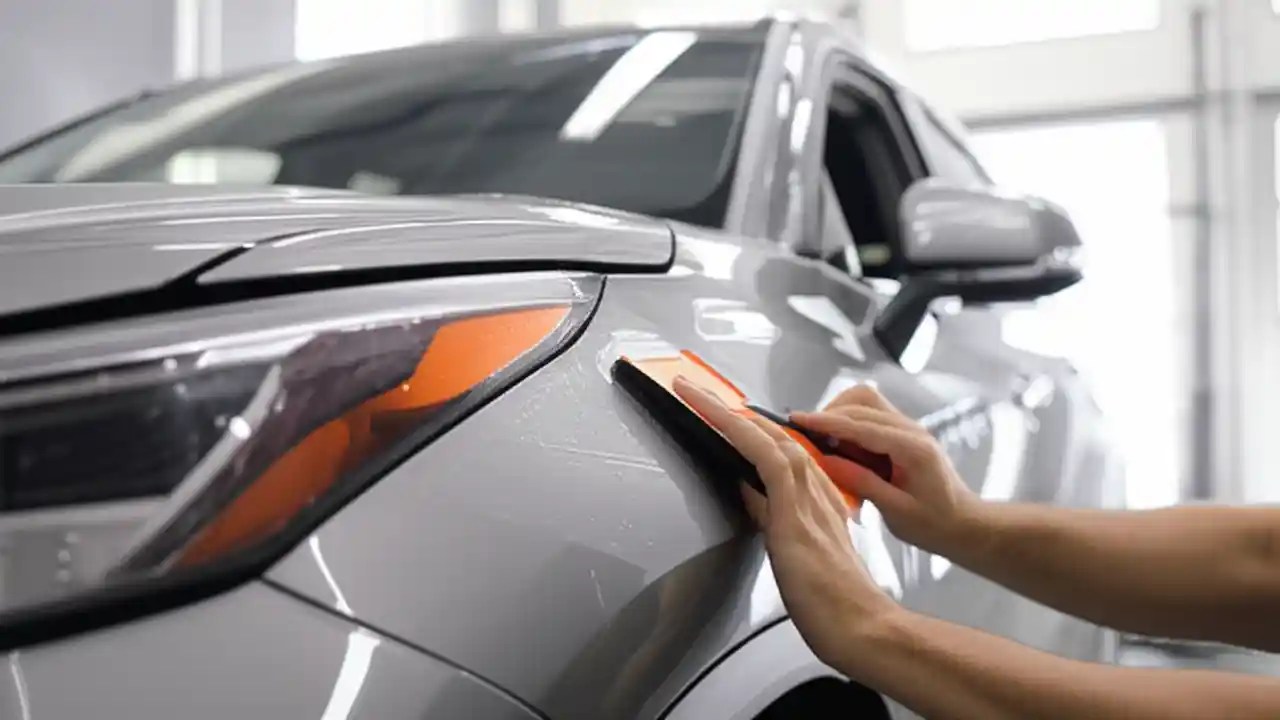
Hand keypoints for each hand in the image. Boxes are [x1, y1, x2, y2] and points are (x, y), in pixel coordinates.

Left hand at [673, 376, 897, 666]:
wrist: (861, 627)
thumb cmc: (833, 602)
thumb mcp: (793, 548)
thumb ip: (772, 514)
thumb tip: (746, 490)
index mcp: (818, 498)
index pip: (781, 451)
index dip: (749, 429)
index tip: (723, 413)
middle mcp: (816, 488)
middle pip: (773, 435)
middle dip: (732, 411)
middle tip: (698, 392)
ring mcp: (808, 496)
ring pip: (768, 437)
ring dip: (727, 411)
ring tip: (695, 393)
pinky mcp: (796, 509)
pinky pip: (765, 455)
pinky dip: (739, 431)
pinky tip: (716, 416)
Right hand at [791, 385, 983, 555]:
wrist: (966, 525)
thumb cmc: (935, 525)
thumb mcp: (897, 512)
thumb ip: (861, 483)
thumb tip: (823, 461)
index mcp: (911, 448)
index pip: (861, 425)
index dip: (826, 421)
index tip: (796, 420)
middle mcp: (911, 429)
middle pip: (863, 400)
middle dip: (829, 412)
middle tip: (806, 436)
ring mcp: (909, 427)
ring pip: (866, 401)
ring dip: (840, 414)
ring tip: (822, 440)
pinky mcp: (904, 433)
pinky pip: (871, 415)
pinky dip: (850, 422)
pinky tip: (839, 445)